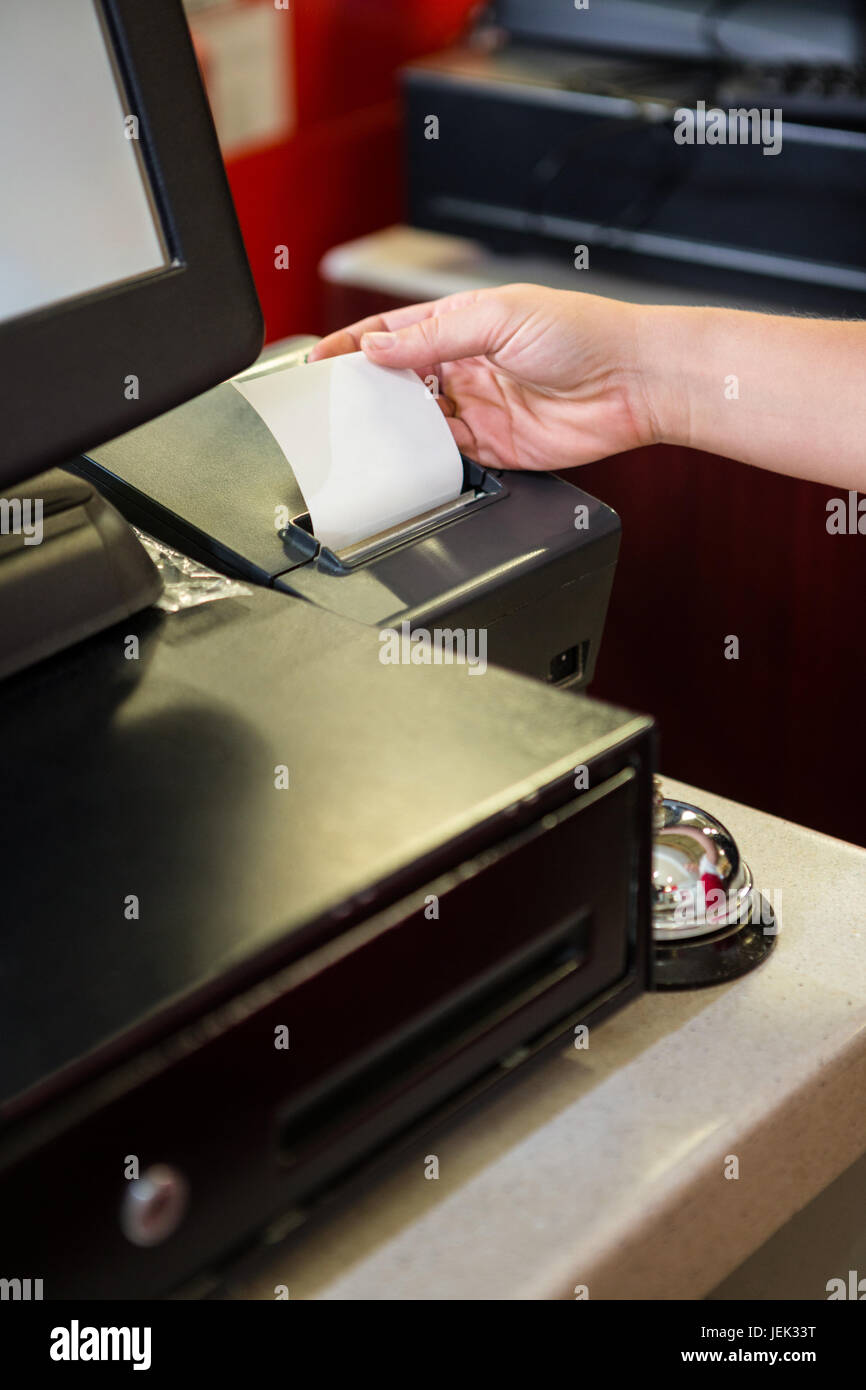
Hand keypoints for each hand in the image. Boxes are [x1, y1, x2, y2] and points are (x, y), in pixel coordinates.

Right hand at [308, 284, 662, 471]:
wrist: (634, 381)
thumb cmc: (583, 332)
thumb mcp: (497, 317)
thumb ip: (434, 337)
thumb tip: (379, 348)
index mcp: (463, 324)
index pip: (395, 333)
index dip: (355, 346)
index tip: (320, 361)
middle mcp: (468, 365)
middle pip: (400, 381)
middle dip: (366, 391)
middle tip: (333, 405)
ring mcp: (481, 407)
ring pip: (419, 422)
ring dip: (393, 428)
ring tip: (363, 433)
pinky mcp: (497, 447)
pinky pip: (449, 456)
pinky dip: (426, 458)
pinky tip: (409, 457)